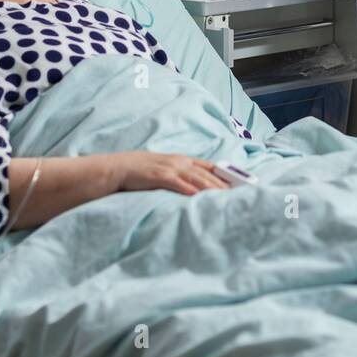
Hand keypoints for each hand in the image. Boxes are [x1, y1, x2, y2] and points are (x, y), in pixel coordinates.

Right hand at [111, 151, 231, 195]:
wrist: (118, 168)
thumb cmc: (141, 172)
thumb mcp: (163, 170)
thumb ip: (179, 177)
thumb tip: (195, 190)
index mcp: (181, 160)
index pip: (208, 166)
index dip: (224, 174)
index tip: (239, 182)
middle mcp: (178, 161)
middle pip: (206, 173)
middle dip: (223, 183)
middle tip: (239, 193)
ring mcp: (169, 168)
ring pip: (196, 178)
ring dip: (212, 187)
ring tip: (225, 196)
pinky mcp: (159, 176)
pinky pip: (178, 183)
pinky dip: (190, 189)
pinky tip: (200, 196)